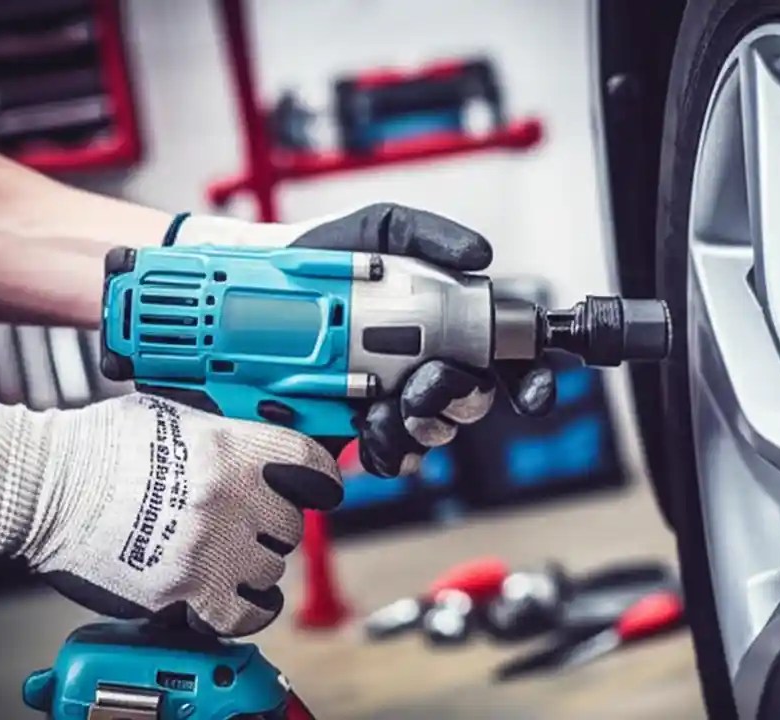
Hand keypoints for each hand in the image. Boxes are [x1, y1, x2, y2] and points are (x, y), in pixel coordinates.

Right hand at [0, 394, 341, 636]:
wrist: (43, 486)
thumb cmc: (97, 446)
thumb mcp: (173, 413)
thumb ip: (225, 427)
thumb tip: (261, 430)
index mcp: (230, 448)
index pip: (312, 466)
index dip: (321, 480)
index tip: (320, 489)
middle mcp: (228, 497)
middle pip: (291, 524)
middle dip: (272, 525)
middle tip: (245, 523)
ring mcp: (209, 546)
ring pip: (271, 569)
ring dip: (254, 566)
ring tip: (226, 556)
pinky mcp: (185, 590)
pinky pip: (246, 614)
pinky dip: (246, 610)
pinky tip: (236, 598)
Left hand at [171, 204, 557, 476]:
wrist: (246, 296)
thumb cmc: (316, 257)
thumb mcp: (375, 229)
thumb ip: (429, 234)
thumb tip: (481, 254)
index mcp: (444, 321)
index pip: (506, 354)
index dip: (532, 378)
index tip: (533, 392)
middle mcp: (425, 364)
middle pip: (475, 401)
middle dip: (458, 399)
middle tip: (425, 383)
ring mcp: (393, 400)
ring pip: (436, 433)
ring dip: (420, 426)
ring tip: (383, 405)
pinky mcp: (357, 430)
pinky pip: (391, 458)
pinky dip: (387, 450)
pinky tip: (367, 427)